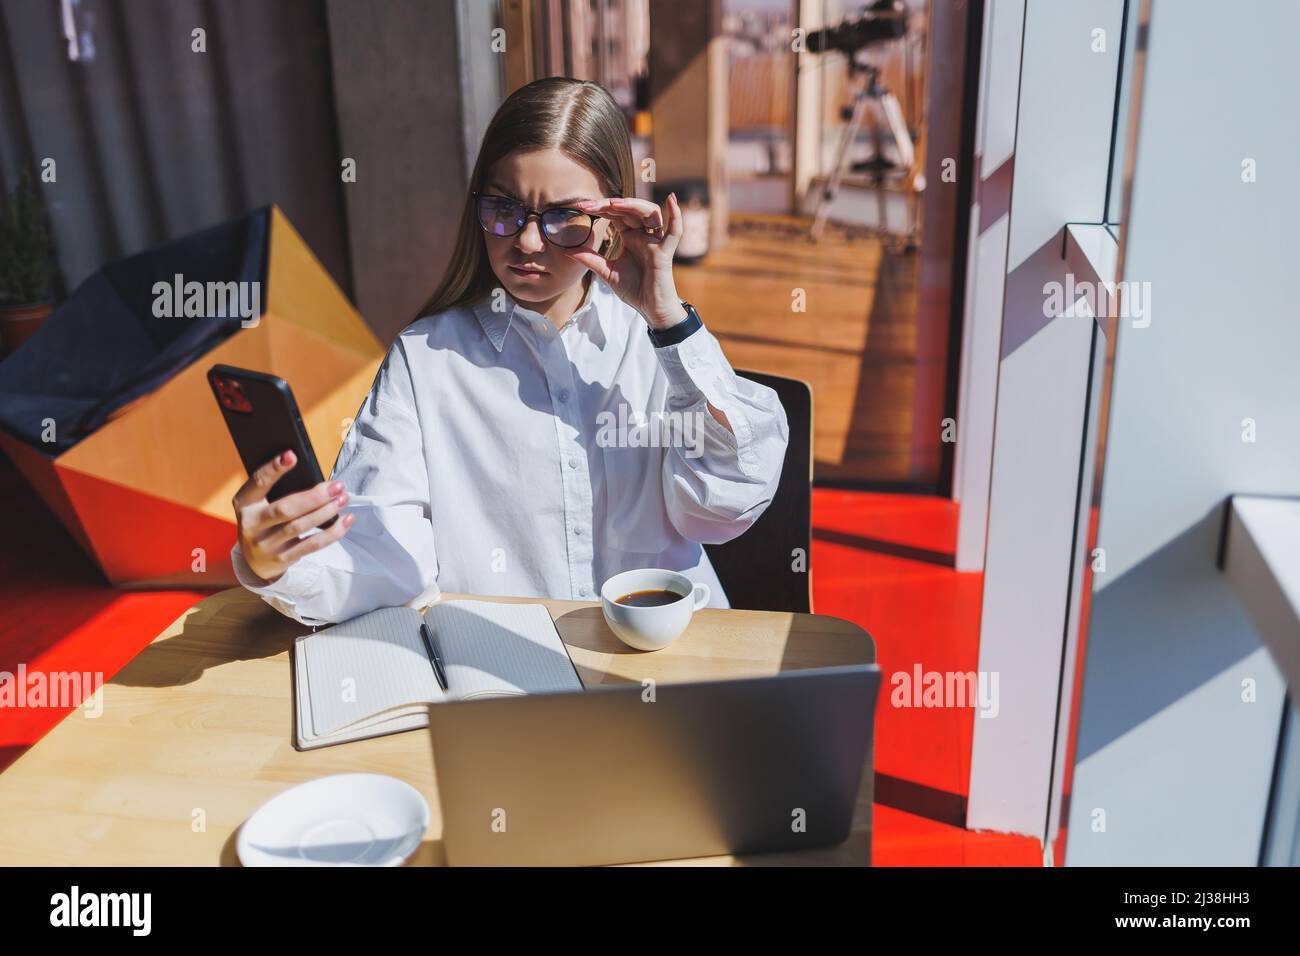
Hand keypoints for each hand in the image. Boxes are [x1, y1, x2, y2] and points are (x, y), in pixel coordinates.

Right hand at [233, 450, 354, 583]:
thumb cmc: (264, 522)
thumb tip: (315, 479)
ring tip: (343, 499)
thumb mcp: (260, 504)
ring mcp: (266, 544)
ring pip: (300, 526)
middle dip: (314, 496)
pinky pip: (312, 545)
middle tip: (337, 486)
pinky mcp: (282, 559)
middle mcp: (251, 524)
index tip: (292, 455)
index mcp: (244, 503)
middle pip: (285, 509)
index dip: (274, 469)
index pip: (258, 482)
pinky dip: (333, 532)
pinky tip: (346, 520)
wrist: (254, 561)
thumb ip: (277, 490)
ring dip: (326, 511)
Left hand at [564, 193, 687, 329]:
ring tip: (614, 204)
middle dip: (609, 205)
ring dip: (633, 204)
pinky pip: (674, 232)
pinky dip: (676, 215)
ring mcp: (655, 241)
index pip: (616, 215)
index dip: (600, 208)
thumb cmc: (633, 289)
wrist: (649, 309)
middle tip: (588, 205)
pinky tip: (671, 199)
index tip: (581, 207)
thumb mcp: (607, 272)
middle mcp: (643, 235)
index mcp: (630, 237)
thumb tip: (567, 250)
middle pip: (629, 210)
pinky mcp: (665, 252)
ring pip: (650, 213)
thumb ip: (590, 259)